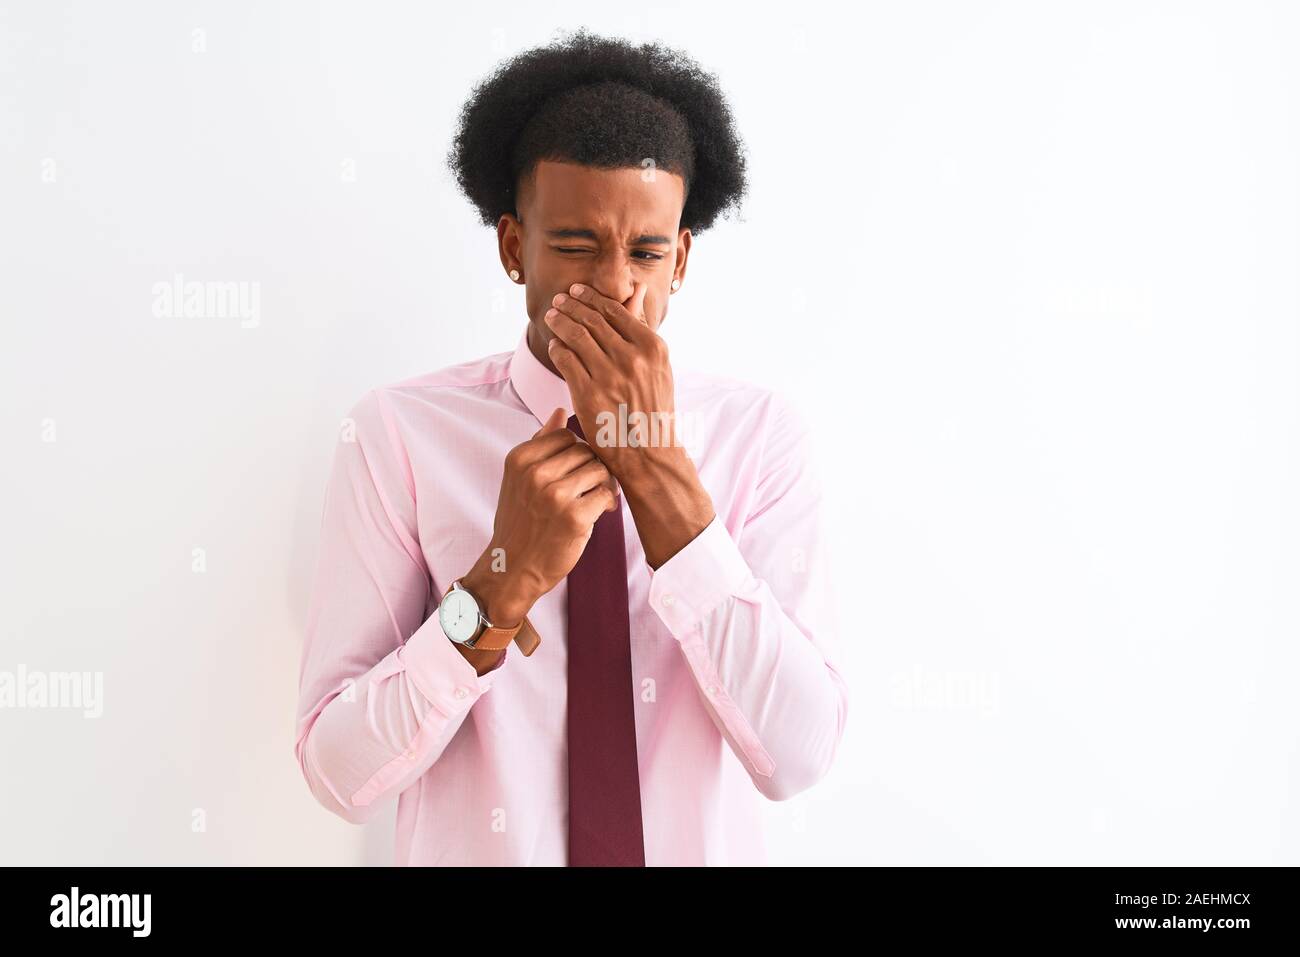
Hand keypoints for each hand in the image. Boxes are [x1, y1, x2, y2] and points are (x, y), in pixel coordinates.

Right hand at [462, 406, 617, 625]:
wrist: (513, 567)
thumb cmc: (520, 523)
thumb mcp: (519, 479)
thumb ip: (540, 444)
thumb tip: (561, 411)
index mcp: (520, 459)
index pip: (566, 436)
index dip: (577, 453)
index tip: (575, 472)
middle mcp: (535, 473)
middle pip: (586, 452)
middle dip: (592, 468)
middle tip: (588, 489)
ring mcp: (554, 495)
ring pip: (599, 470)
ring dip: (603, 485)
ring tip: (593, 500)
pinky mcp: (574, 517)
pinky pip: (606, 495)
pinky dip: (607, 504)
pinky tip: (597, 513)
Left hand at [543, 281, 714, 568]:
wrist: (649, 452)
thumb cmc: (653, 410)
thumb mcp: (659, 366)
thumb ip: (642, 328)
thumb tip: (636, 291)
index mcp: (652, 347)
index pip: (615, 311)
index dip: (592, 298)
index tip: (578, 292)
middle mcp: (633, 358)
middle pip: (592, 320)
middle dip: (571, 305)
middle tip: (560, 300)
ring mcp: (610, 375)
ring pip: (576, 335)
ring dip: (560, 321)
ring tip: (551, 316)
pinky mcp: (589, 393)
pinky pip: (566, 359)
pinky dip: (557, 348)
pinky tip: (554, 345)